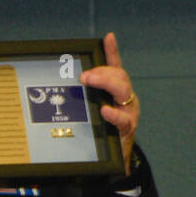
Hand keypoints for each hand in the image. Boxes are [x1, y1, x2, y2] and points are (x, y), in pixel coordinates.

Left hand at [79, 32, 139, 174]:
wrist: (114, 159)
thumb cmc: (102, 131)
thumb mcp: (93, 110)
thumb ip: (86, 97)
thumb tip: (66, 85)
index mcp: (117, 91)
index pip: (115, 67)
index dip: (112, 51)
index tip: (108, 37)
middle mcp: (126, 98)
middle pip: (119, 76)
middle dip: (102, 71)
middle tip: (84, 74)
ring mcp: (129, 113)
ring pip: (123, 91)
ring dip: (105, 83)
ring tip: (90, 81)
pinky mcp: (127, 129)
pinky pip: (123, 120)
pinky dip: (114, 114)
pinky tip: (105, 110)